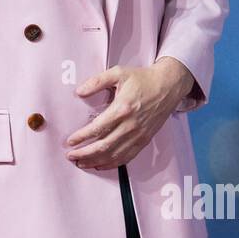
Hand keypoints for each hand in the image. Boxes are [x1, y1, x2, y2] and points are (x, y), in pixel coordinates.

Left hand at [63, 57, 193, 170]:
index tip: (70, 141)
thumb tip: (79, 92)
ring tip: (81, 163)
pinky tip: (100, 165)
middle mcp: (131, 125)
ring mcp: (138, 135)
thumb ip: (97, 81)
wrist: (168, 86)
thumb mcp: (118, 73)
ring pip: (114, 155)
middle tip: (70, 156)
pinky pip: (127, 157)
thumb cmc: (143, 79)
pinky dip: (112, 164)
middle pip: (104, 146)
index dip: (82, 137)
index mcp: (122, 108)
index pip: (98, 128)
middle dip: (84, 153)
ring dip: (95, 161)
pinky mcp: (144, 140)